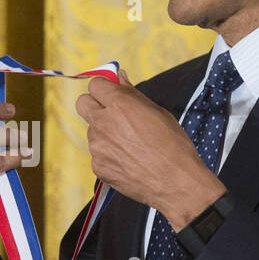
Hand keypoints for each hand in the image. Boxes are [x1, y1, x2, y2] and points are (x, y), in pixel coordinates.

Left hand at [75, 68, 224, 230]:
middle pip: (83, 103)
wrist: (175, 183)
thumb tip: (119, 76)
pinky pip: (97, 154)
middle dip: (94, 104)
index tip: (112, 94)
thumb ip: (132, 94)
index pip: (95, 84)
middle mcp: (103, 123)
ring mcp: (98, 146)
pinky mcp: (98, 166)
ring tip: (130, 144)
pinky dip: (109, 155)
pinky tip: (128, 160)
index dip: (104, 88)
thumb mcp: (158, 112)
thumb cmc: (173, 147)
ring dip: (105, 133)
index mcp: (120, 104)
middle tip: (112, 113)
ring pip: (92, 131)